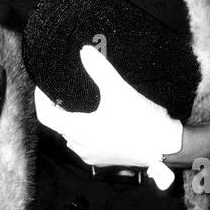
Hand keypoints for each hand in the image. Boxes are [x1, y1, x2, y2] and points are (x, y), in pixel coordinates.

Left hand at [34, 45, 183, 190]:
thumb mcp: (119, 91)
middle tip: (61, 89)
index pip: (46, 116)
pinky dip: (84, 130)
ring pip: (72, 135)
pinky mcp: (105, 159)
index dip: (41, 99)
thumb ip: (99, 69)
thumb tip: (84, 50)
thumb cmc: (143, 121)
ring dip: (71, 119)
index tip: (44, 84)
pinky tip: (96, 118)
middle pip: (58, 125)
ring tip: (77, 101)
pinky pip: (86, 143)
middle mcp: (81, 147)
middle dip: (57, 107)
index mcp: (79, 132)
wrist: (168, 147)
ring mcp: (93, 156)